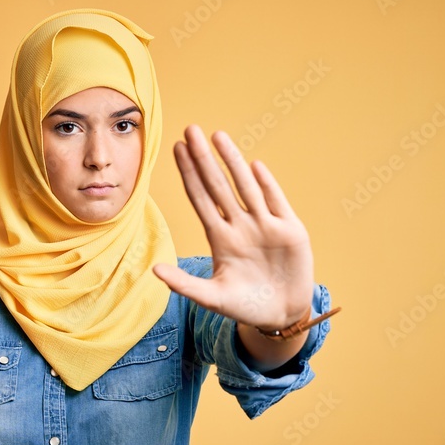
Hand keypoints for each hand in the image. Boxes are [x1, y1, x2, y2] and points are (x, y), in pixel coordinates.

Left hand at [153, 125, 313, 330]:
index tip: (176, 149)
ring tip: (218, 136)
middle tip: (191, 129)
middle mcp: (240, 226)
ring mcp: (265, 226)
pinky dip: (266, 185)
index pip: (200, 199)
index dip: (189, 174)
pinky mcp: (290, 231)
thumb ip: (184, 284)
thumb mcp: (211, 297)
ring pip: (246, 187)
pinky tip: (254, 165)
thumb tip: (154, 270)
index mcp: (220, 238)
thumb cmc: (243, 305)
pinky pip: (276, 202)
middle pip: (218, 185)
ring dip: (232, 161)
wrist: (280, 315)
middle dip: (204, 158)